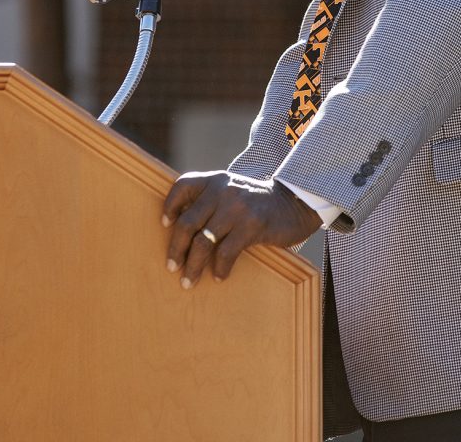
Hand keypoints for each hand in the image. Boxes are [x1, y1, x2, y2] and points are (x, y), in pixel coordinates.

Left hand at [161, 172, 321, 288]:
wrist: (296, 202)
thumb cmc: (259, 204)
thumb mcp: (234, 191)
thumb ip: (212, 201)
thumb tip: (182, 230)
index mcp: (216, 180)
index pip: (183, 186)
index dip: (170, 205)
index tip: (165, 225)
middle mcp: (224, 190)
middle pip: (188, 222)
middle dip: (176, 248)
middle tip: (172, 266)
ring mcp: (238, 207)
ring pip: (204, 241)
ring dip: (193, 265)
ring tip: (188, 281)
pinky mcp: (253, 225)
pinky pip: (227, 252)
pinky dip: (220, 268)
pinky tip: (220, 277)